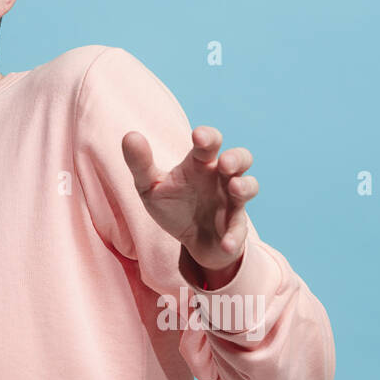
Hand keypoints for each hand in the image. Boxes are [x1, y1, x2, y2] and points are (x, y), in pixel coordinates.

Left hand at [121, 125, 258, 270]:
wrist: (190, 240)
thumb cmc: (173, 204)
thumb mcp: (150, 186)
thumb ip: (139, 163)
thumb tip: (129, 136)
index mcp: (200, 163)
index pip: (209, 143)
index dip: (207, 137)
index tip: (198, 136)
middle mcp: (221, 177)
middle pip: (240, 158)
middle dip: (236, 158)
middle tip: (224, 162)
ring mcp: (232, 201)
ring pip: (249, 187)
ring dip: (245, 187)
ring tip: (235, 188)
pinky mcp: (235, 227)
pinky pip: (239, 230)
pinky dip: (234, 236)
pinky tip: (226, 243)